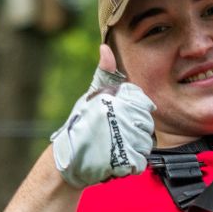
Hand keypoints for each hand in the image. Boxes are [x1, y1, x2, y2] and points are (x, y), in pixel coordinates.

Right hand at [50, 45, 155, 187]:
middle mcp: (120, 116)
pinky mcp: (124, 161)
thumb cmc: (79, 124)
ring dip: (134, 148)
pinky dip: (131, 164)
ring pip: (145, 144)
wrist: (66, 158)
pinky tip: (116, 160)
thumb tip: (105, 48)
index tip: (119, 119)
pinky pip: (140, 161)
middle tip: (115, 136)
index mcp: (114, 98)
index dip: (134, 113)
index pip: (143, 104)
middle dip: (135, 132)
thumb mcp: (92, 95)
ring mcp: (123, 139)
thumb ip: (104, 73)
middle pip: (146, 124)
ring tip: (114, 148)